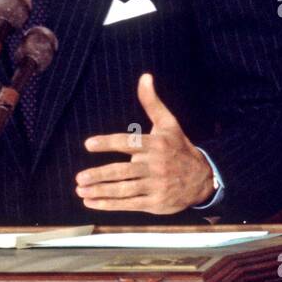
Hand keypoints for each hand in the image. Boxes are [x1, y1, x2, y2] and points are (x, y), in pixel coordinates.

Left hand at [77, 73, 215, 214]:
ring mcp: (155, 186)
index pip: (128, 143)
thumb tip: (145, 77)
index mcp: (156, 145)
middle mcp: (155, 166)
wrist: (202, 179)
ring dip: (100, 191)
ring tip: (80, 190)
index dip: (108, 143)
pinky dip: (109, 205)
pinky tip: (91, 202)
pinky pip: (128, 204)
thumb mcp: (169, 124)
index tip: (88, 144)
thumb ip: (152, 102)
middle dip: (100, 174)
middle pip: (123, 171)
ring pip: (123, 190)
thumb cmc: (179, 147)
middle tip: (79, 177)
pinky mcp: (155, 203)